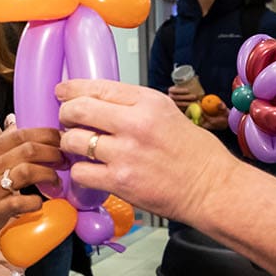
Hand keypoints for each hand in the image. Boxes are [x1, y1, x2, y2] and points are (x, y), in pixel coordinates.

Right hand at [0, 128, 62, 250]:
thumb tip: (15, 123)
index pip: (20, 134)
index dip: (45, 134)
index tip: (60, 139)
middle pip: (29, 149)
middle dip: (53, 153)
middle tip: (64, 160)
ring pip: (29, 171)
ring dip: (49, 175)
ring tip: (55, 182)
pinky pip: (25, 201)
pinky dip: (37, 202)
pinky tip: (39, 203)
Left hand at [56, 79, 235, 226]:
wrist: (212, 188)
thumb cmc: (196, 155)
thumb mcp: (168, 114)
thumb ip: (134, 107)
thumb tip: (100, 104)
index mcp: (148, 102)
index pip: (97, 87)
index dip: (72, 89)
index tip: (63, 92)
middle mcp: (135, 123)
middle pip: (77, 109)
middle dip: (65, 114)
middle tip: (68, 121)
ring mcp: (125, 153)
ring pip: (73, 140)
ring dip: (70, 144)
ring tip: (79, 149)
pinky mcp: (120, 181)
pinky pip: (80, 172)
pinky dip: (80, 172)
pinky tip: (90, 171)